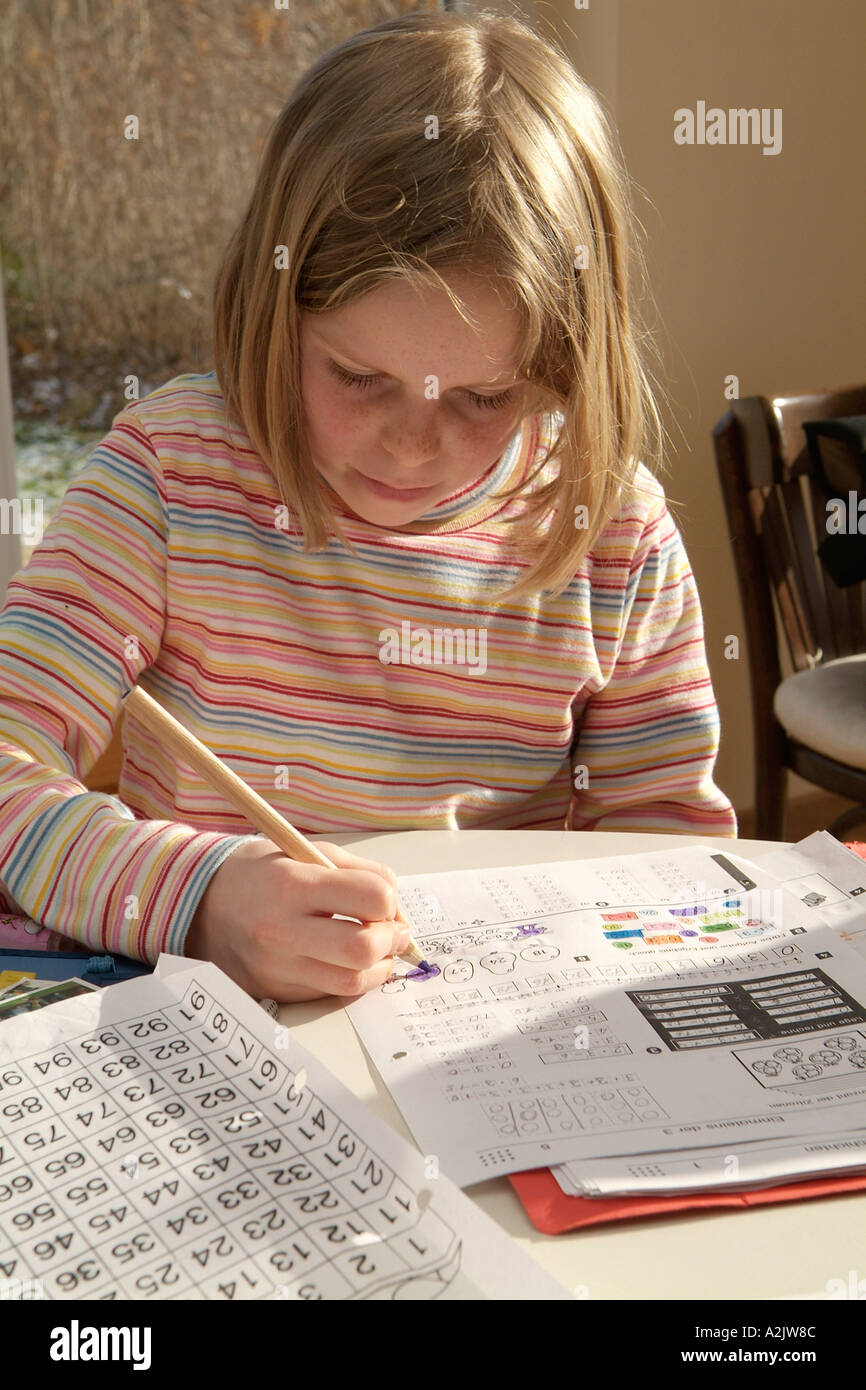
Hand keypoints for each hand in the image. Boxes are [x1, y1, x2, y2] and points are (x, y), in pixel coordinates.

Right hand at [183, 838, 407, 1001]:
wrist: (202, 903)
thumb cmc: (262, 873)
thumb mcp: (309, 852)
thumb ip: (362, 874)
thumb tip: (398, 912)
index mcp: (293, 884)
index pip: (371, 898)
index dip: (390, 901)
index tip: (385, 902)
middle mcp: (282, 929)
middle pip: (363, 949)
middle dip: (391, 940)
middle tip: (391, 932)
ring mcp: (276, 967)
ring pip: (351, 982)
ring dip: (377, 967)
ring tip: (375, 949)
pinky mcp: (274, 991)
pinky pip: (327, 993)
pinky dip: (347, 977)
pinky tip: (343, 960)